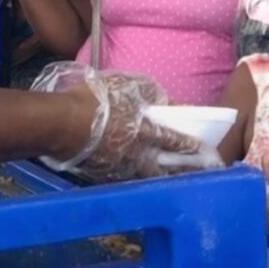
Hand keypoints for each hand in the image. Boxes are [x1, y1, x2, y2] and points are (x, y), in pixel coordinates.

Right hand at [31, 63, 211, 180]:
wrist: (59, 124)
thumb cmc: (93, 99)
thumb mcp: (125, 85)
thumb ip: (149, 92)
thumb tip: (165, 100)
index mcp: (146, 131)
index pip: (176, 141)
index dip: (192, 147)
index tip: (208, 153)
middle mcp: (138, 154)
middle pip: (168, 167)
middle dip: (185, 172)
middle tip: (201, 178)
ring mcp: (121, 168)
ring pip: (149, 177)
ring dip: (164, 179)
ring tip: (176, 182)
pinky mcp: (104, 175)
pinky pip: (127, 178)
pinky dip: (138, 179)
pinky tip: (142, 180)